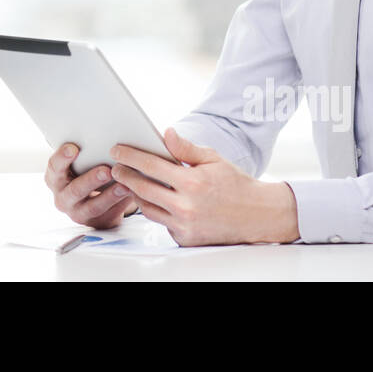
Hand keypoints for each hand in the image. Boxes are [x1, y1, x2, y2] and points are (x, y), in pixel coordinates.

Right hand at [44, 143, 137, 228]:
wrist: (93, 199)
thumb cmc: (85, 172)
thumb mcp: (79, 164)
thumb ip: (85, 152)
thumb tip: (106, 133)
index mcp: (55, 178)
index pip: (54, 167)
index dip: (62, 158)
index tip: (73, 148)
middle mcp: (62, 197)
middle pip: (74, 190)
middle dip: (90, 180)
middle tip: (106, 170)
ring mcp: (78, 212)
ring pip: (92, 207)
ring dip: (109, 196)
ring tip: (124, 185)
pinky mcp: (95, 223)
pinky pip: (107, 215)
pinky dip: (119, 204)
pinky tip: (130, 194)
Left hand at [108, 128, 299, 245]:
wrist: (257, 216)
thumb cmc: (235, 184)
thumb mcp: (213, 159)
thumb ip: (185, 148)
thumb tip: (164, 132)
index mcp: (191, 183)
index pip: (150, 165)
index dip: (130, 156)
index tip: (116, 150)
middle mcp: (185, 207)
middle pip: (142, 189)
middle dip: (125, 176)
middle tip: (115, 167)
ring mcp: (184, 225)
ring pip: (148, 208)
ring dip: (137, 195)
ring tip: (129, 182)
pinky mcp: (185, 239)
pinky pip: (162, 222)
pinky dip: (157, 211)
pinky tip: (153, 200)